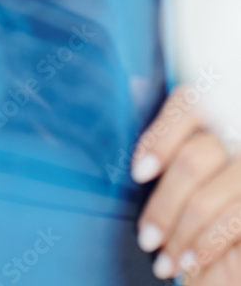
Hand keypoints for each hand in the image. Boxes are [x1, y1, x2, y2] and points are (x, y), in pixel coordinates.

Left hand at [133, 85, 240, 282]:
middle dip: (163, 205)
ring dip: (180, 234)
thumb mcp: (189, 142)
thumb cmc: (207, 175)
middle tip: (146, 237)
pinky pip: (234, 220)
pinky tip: (192, 259)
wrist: (240, 202)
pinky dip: (209, 243)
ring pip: (207, 198)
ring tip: (164, 260)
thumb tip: (136, 138)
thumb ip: (172, 135)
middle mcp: (236, 131)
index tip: (139, 173)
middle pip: (192, 162)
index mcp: (218, 105)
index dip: (160, 138)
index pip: (188, 105)